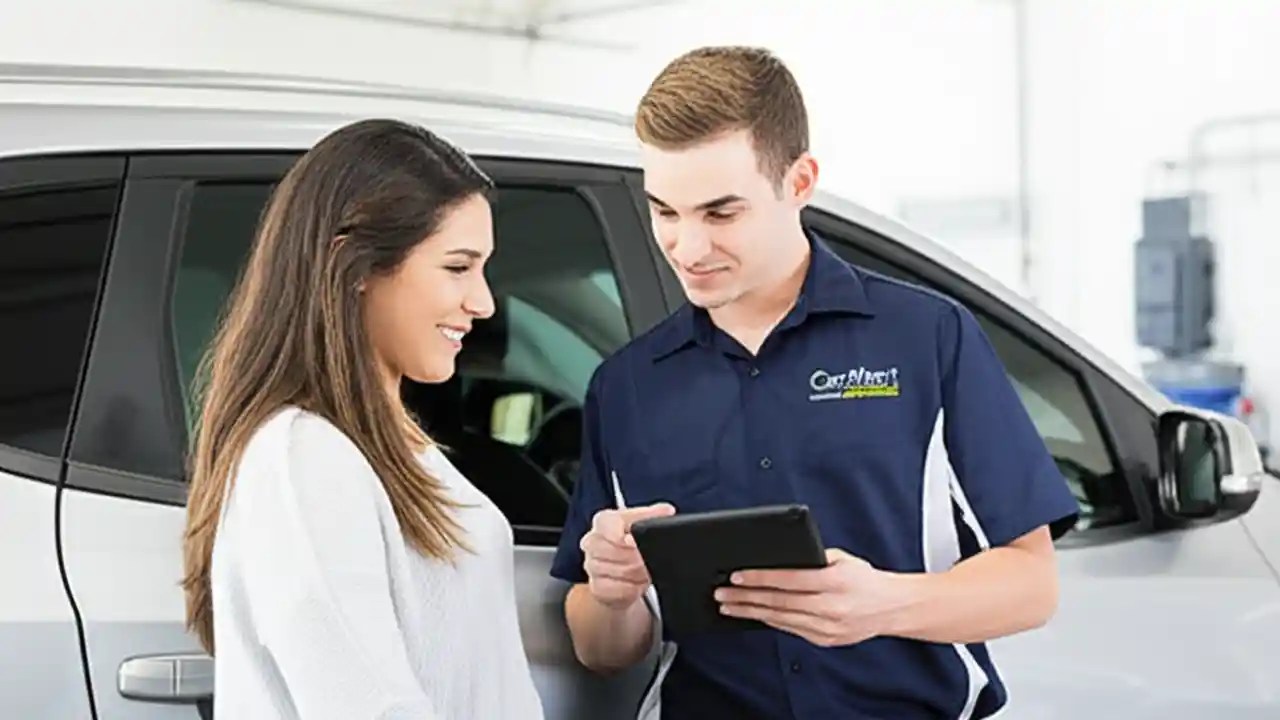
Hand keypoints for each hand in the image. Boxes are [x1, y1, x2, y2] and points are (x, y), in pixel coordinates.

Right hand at [580, 503, 675, 609]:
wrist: (619, 571)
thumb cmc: (630, 543)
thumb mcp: (642, 523)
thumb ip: (654, 515)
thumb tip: (667, 511)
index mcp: (604, 521)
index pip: (608, 524)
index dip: (622, 534)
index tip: (634, 542)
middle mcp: (593, 542)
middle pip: (614, 551)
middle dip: (637, 557)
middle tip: (649, 560)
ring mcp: (592, 566)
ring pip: (618, 571)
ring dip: (638, 574)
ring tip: (648, 571)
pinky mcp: (597, 587)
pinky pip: (618, 589)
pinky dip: (633, 588)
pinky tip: (639, 584)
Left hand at [714, 549, 902, 646]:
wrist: (891, 607)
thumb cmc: (863, 578)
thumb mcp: (841, 559)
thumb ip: (812, 559)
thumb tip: (776, 558)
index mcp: (835, 582)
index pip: (789, 579)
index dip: (759, 578)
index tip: (736, 576)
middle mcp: (831, 606)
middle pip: (778, 602)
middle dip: (745, 598)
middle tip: (721, 593)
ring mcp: (828, 627)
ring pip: (780, 619)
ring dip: (750, 612)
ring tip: (729, 606)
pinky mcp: (825, 640)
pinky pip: (790, 629)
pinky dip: (769, 621)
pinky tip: (753, 615)